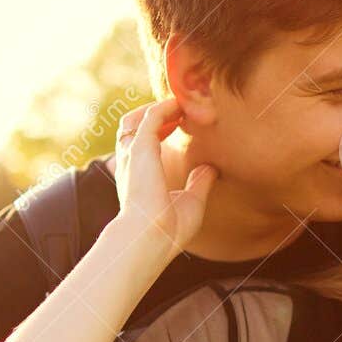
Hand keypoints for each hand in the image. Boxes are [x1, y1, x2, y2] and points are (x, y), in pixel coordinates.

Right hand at [111, 98, 217, 254]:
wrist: (151, 237)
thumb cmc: (168, 230)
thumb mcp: (190, 202)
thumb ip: (199, 183)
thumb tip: (210, 168)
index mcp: (137, 179)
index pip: (138, 148)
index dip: (155, 132)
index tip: (176, 125)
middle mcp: (130, 164)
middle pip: (130, 128)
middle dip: (149, 116)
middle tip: (175, 111)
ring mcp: (133, 155)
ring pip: (134, 119)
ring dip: (154, 109)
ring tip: (178, 104)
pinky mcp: (141, 147)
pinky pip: (151, 117)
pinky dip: (165, 107)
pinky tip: (180, 105)